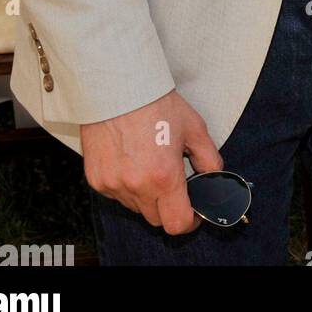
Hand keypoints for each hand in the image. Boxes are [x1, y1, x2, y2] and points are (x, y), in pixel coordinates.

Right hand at [80, 88, 222, 234]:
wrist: (117, 88)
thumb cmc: (155, 104)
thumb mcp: (194, 127)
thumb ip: (209, 158)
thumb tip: (215, 177)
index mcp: (164, 176)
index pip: (177, 224)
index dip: (189, 222)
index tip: (193, 211)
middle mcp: (136, 186)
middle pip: (156, 218)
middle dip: (168, 206)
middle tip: (172, 181)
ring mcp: (113, 185)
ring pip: (135, 207)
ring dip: (146, 196)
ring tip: (150, 164)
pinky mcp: (96, 179)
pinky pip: (116, 194)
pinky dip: (126, 186)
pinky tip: (131, 161)